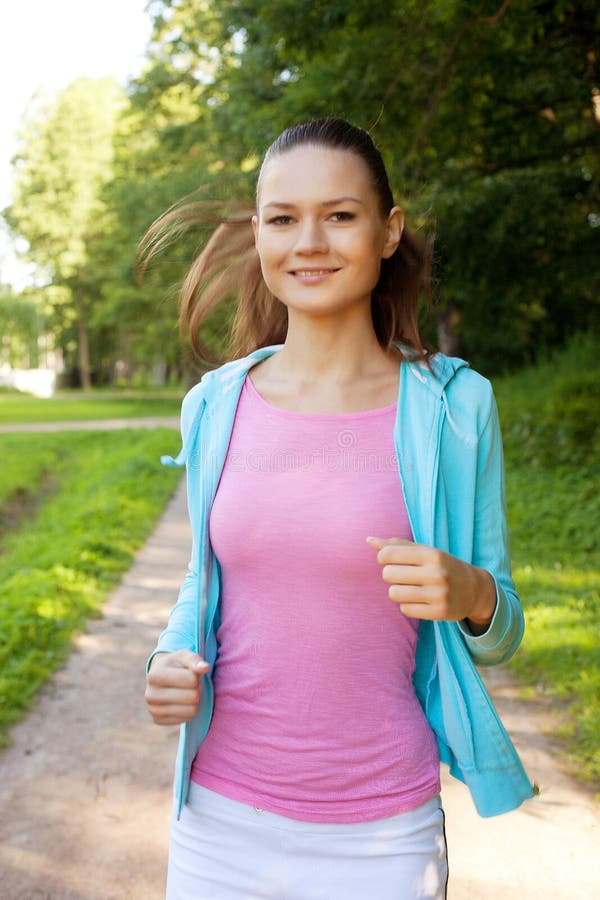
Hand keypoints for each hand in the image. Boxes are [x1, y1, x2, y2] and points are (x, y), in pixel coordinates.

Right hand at [145, 650, 208, 724]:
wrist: (161, 678)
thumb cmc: (176, 665)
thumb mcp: (184, 656)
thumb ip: (195, 660)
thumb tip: (204, 668)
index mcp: (154, 675)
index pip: (192, 680)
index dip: (196, 676)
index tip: (190, 673)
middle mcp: (150, 694)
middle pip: (193, 697)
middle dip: (197, 689)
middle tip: (190, 684)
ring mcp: (153, 710)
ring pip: (192, 710)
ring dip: (195, 701)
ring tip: (187, 692)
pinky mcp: (158, 720)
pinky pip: (187, 719)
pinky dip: (189, 710)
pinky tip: (182, 702)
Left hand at [366, 537, 495, 629]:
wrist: (475, 589)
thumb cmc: (442, 566)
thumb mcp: (425, 551)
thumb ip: (397, 545)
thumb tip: (368, 540)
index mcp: (432, 554)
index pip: (388, 554)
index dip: (383, 557)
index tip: (391, 560)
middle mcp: (436, 573)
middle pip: (388, 574)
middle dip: (390, 575)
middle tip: (402, 576)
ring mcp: (438, 594)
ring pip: (394, 593)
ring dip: (397, 591)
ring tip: (410, 588)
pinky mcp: (439, 613)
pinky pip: (405, 609)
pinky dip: (407, 605)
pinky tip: (419, 600)